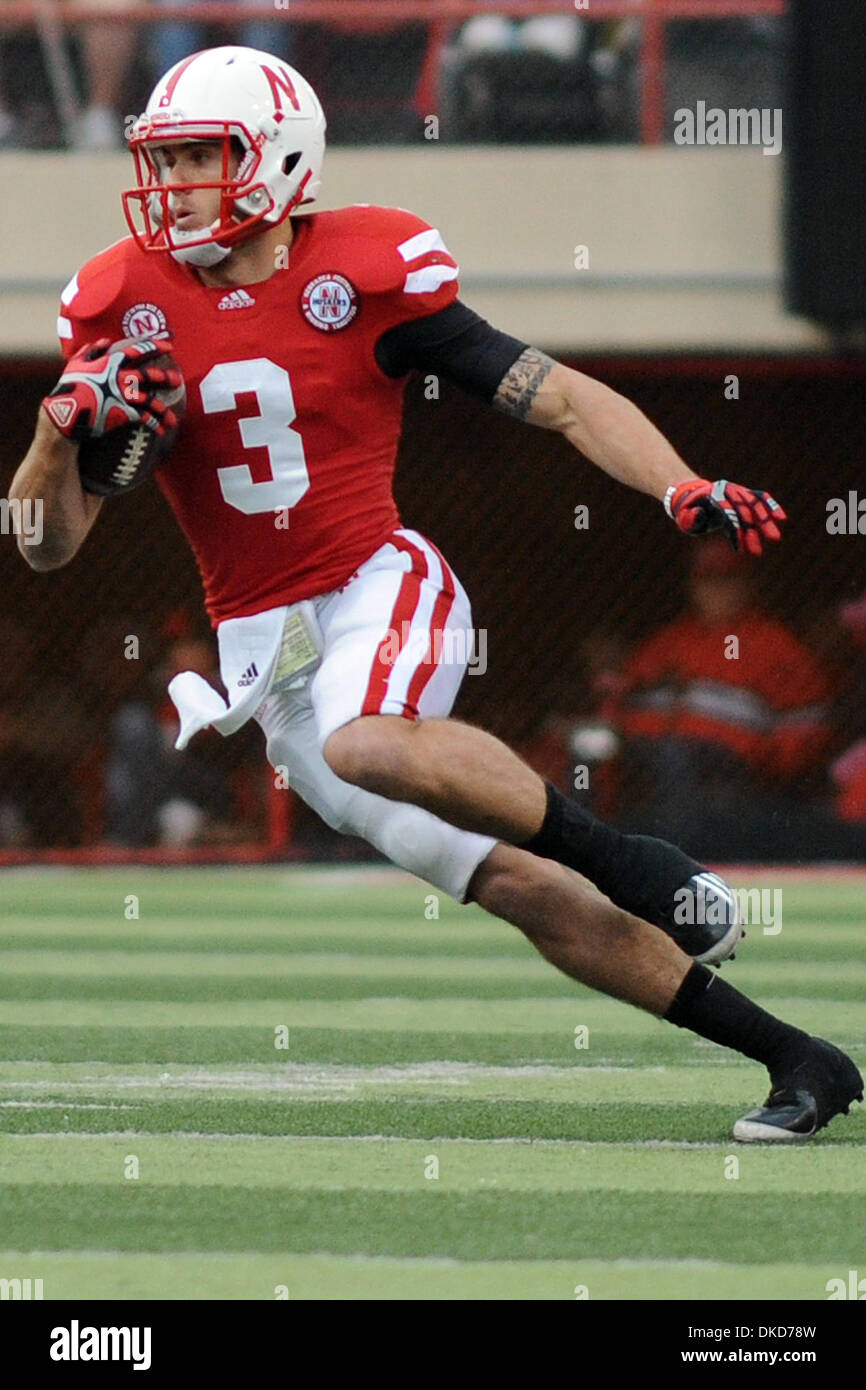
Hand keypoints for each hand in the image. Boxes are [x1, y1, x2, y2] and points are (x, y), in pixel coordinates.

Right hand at [42, 336, 182, 441]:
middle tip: (178, 380)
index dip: (154, 346)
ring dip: (163, 409)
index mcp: (110, 362)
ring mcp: (122, 395)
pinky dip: (153, 424)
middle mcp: (119, 378)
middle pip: (149, 375)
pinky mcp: (122, 413)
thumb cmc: (69, 386)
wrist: (64, 413)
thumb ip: (92, 350)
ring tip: (173, 419)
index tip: (169, 345)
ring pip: (150, 400)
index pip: (137, 350)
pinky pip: (143, 418)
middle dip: (165, 377)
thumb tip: (105, 341)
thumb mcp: (77, 363)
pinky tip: (161, 431)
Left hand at [664, 478, 786, 555]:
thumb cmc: (686, 512)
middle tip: (766, 545)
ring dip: (766, 521)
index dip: (736, 529)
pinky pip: (760, 497)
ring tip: (775, 538)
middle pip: (745, 508)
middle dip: (756, 527)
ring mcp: (736, 490)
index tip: (741, 548)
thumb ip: (689, 518)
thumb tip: (700, 515)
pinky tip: (781, 518)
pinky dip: (771, 506)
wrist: (690, 496)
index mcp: (711, 495)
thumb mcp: (683, 517)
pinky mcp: (744, 493)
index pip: (728, 511)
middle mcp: (726, 490)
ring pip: (755, 504)